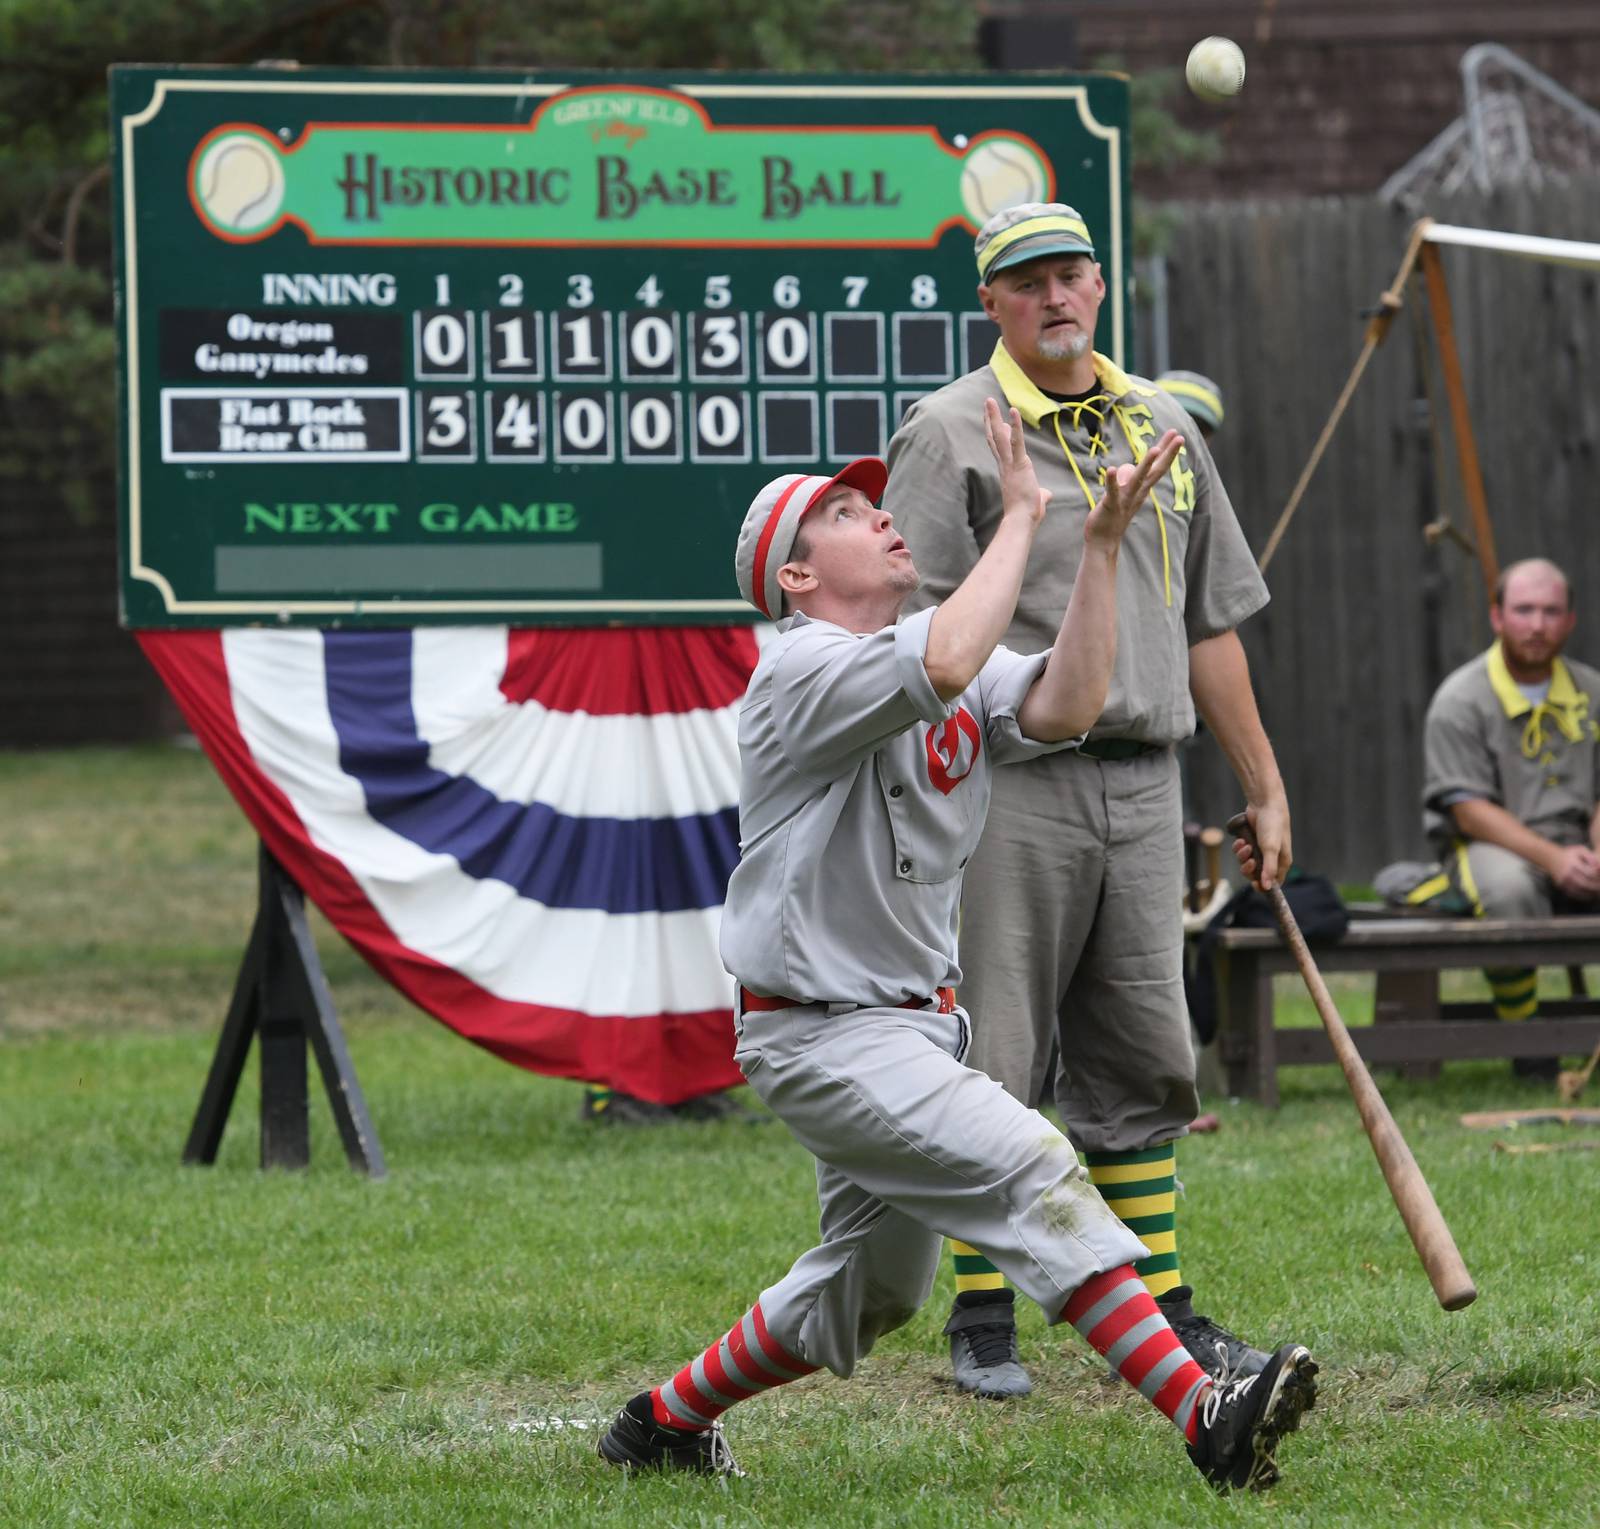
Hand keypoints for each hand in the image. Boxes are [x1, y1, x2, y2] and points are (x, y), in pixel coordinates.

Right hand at [984, 397, 1049, 526]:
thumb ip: (1041, 494)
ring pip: (999, 436)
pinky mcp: (1019, 464)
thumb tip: (1046, 494)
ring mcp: (1010, 464)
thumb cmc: (1027, 514)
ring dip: (994, 416)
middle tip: (987, 403)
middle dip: (990, 418)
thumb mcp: (1037, 499)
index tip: (994, 419)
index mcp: (1008, 471)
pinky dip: (1015, 425)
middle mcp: (1005, 465)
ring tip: (989, 400)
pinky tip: (1013, 411)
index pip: (999, 448)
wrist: (1021, 521)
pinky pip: (1016, 441)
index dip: (995, 432)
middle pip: (994, 437)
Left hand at [1083, 429, 1183, 550]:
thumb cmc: (1113, 514)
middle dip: (1168, 453)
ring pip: (1138, 479)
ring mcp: (1126, 499)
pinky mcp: (1111, 505)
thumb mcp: (1123, 493)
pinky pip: (1112, 491)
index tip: (1178, 435)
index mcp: (1142, 489)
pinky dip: (1112, 481)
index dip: (1168, 451)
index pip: (1158, 467)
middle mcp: (1138, 493)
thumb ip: (1126, 480)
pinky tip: (1111, 469)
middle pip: (1156, 470)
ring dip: (1147, 464)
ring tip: (1155, 449)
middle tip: (1180, 436)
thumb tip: (1127, 468)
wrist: (1103, 541)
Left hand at [1232, 796, 1293, 891]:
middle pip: (1256, 874)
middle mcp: (1272, 857)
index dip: (1263, 886)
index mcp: (1282, 861)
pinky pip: (1240, 851)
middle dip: (1249, 869)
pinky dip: (1239, 847)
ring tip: (1245, 845)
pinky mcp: (1250, 842)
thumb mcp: (1271, 849)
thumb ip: (1269, 869)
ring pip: (1246, 862)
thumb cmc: (1273, 826)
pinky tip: (1241, 840)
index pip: (1274, 882)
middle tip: (1249, 861)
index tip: (1254, 884)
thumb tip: (1266, 887)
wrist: (1264, 804)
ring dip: (1243, 856)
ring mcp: (1260, 849)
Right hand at [1550, 843, 1599, 898]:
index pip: (1590, 873)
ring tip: (1598, 892)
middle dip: (1597, 886)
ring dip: (1591, 893)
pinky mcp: (1561, 886)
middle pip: (1586, 883)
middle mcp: (1567, 873)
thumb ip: (1591, 857)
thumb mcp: (1580, 850)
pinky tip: (1591, 894)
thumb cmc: (1568, 854)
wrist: (1550, 858)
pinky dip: (1584, 895)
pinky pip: (1574, 893)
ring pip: (1581, 890)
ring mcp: (1563, 881)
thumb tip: (1599, 867)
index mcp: (1573, 864)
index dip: (1599, 876)